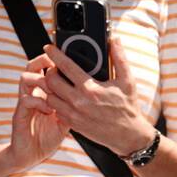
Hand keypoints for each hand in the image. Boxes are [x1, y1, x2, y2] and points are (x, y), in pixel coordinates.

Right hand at [6, 53, 69, 170]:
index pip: (44, 66)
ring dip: (41, 81)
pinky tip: (49, 110)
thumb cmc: (49, 135)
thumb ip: (74, 104)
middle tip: (58, 67)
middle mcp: (32, 93)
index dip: (53, 58)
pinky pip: (26, 100)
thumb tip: (93, 93)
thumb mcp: (67, 117)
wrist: (30, 155)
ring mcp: (24, 102)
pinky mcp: (19, 115)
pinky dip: (38, 101)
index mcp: (42, 91)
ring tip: (54, 91)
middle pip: (32, 65)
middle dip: (45, 62)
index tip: (67, 56)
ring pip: (25, 78)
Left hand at [41, 39, 150, 156]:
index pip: (66, 67)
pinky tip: (63, 97)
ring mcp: (74, 115)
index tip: (48, 47)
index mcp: (90, 88)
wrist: (128, 135)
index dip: (54, 54)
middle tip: (54, 68)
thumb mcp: (127, 81)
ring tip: (57, 82)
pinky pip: (55, 110)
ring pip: (49, 97)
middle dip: (50, 71)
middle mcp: (79, 102)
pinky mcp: (73, 125)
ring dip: (50, 88)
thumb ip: (120, 58)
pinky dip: (55, 102)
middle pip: (51, 81)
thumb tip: (115, 40)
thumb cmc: (128, 107)